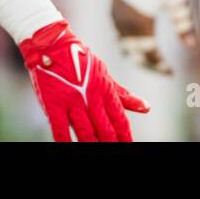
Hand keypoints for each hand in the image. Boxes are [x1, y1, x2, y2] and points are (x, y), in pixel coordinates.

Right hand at [19, 21, 148, 141]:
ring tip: (98, 153)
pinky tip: (69, 148)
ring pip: (85, 131)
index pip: (119, 118)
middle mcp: (90, 97)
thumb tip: (146, 108)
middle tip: (117, 151)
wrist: (53, 45)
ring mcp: (71, 101)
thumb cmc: (81, 61)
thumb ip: (124, 95)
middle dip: (111, 143)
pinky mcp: (53, 104)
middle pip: (104, 128)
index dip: (125, 135)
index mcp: (105, 90)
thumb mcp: (105, 75)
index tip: (129, 146)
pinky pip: (59, 129)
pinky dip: (65, 142)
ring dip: (92, 144)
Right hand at [109, 0, 197, 73]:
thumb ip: (184, 24)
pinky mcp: (111, 13)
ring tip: (152, 61)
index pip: (150, 56)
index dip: (160, 67)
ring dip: (138, 57)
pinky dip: (129, 46)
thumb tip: (191, 46)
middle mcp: (124, 26)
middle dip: (149, 66)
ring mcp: (115, 20)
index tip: (171, 72)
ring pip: (124, 49)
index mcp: (141, 25)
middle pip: (135, 56)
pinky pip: (118, 38)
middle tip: (163, 69)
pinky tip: (140, 45)